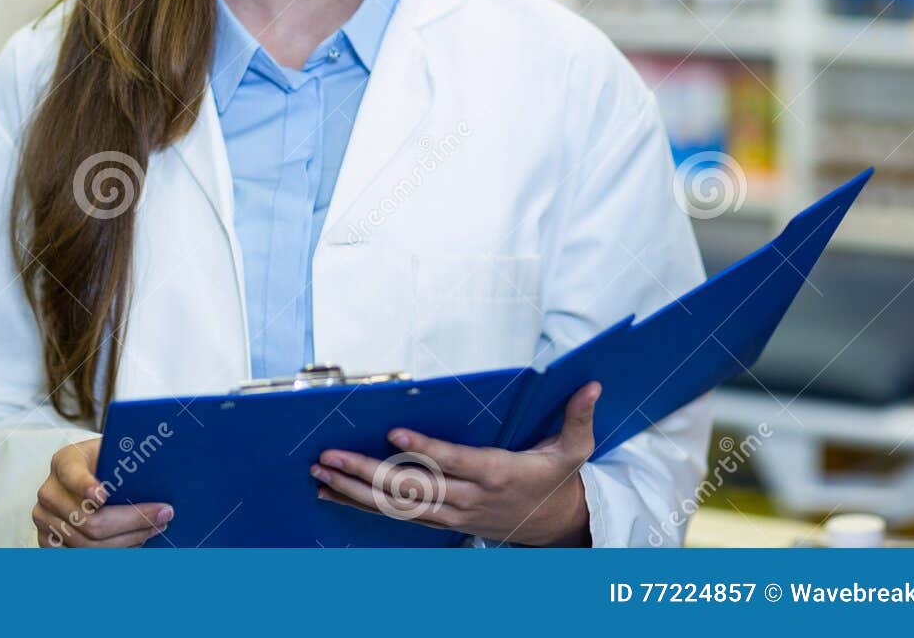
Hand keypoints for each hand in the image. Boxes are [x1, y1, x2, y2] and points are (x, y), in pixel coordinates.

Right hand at [32, 437, 173, 546]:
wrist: (85, 477)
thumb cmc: (106, 463)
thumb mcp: (113, 452)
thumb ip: (127, 460)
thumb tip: (160, 471)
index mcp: (64, 462)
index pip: (72, 475)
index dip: (85, 486)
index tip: (104, 495)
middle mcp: (49, 492)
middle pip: (88, 520)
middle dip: (131, 521)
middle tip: (163, 515)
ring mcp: (44, 520)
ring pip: (87, 545)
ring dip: (127, 542)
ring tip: (153, 529)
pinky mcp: (48, 542)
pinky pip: (80, 558)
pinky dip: (112, 554)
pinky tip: (134, 544)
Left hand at [311, 380, 600, 545]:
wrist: (556, 528)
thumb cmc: (556, 479)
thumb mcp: (576, 449)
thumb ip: (579, 417)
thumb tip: (591, 386)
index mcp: (498, 474)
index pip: (457, 462)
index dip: (427, 451)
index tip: (396, 435)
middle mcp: (469, 498)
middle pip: (414, 488)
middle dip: (368, 473)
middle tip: (331, 457)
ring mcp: (452, 513)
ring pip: (398, 505)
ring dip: (356, 490)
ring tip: (322, 473)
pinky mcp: (441, 520)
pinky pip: (397, 515)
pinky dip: (362, 505)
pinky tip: (333, 492)